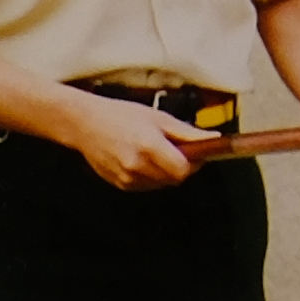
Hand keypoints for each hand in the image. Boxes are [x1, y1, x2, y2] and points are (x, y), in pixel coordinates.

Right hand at [59, 92, 212, 190]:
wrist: (86, 124)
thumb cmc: (122, 115)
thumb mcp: (158, 117)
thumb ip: (187, 132)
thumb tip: (213, 139)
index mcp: (149, 146)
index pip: (183, 170)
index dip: (194, 163)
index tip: (198, 153)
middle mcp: (137, 166)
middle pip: (174, 179)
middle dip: (182, 166)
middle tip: (178, 149)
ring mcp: (127, 178)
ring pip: (162, 184)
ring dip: (166, 171)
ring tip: (155, 150)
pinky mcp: (120, 185)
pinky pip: (147, 185)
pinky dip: (152, 175)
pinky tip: (142, 158)